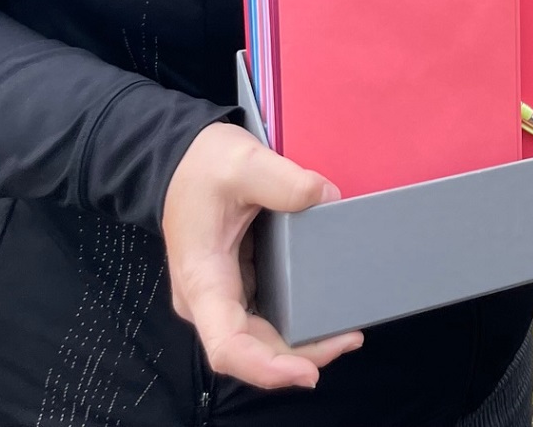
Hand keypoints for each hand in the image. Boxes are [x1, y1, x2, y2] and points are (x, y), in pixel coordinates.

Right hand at [162, 122, 363, 388]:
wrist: (182, 160)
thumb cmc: (205, 166)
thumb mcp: (243, 163)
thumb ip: (284, 181)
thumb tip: (327, 198)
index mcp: (202, 280)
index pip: (228, 346)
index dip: (266, 367)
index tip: (307, 372)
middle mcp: (208, 301)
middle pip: (252, 349)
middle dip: (299, 357)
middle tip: (351, 339)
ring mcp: (222, 297)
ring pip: (260, 339)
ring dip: (301, 345)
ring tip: (349, 334)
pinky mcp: (237, 286)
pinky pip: (266, 318)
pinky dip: (296, 324)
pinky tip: (329, 315)